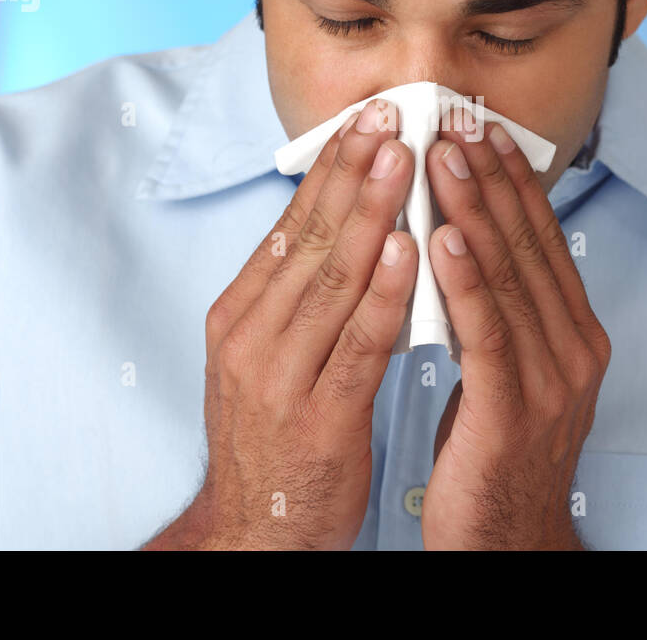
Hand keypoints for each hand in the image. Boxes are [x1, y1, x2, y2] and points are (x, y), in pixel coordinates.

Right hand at [144, 98, 415, 549]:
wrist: (256, 530)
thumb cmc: (276, 439)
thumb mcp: (270, 357)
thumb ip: (301, 298)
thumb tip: (343, 228)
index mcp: (239, 315)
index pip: (289, 227)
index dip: (328, 170)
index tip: (363, 120)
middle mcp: (250, 337)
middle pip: (307, 238)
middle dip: (351, 171)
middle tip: (388, 115)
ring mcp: (280, 376)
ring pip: (331, 278)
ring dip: (369, 212)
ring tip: (402, 159)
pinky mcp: (319, 416)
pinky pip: (357, 343)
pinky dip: (383, 292)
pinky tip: (407, 250)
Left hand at [420, 109, 610, 549]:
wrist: (506, 543)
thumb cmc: (494, 454)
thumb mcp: (505, 371)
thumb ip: (497, 313)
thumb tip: (465, 247)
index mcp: (574, 335)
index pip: (541, 241)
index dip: (511, 181)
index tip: (480, 128)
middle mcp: (574, 349)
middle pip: (529, 246)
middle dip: (490, 177)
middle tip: (457, 118)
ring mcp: (551, 382)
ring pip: (508, 279)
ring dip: (473, 212)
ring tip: (442, 156)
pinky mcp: (513, 413)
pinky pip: (487, 335)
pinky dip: (464, 282)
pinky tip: (439, 240)